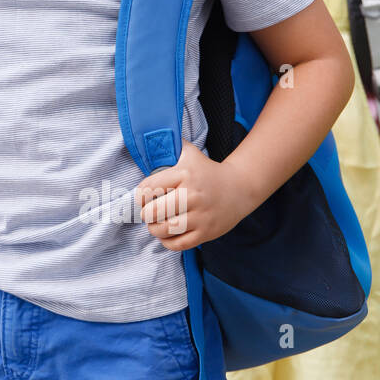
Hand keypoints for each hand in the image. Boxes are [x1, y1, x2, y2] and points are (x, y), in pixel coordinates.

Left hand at [136, 142, 253, 250]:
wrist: (240, 187)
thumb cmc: (207, 170)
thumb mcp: (189, 153)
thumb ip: (169, 145)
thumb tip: (148, 136)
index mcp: (184, 175)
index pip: (148, 188)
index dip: (139, 196)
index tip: (142, 198)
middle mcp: (192, 196)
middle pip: (153, 212)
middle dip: (145, 214)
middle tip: (148, 212)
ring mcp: (200, 216)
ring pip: (164, 230)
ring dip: (153, 229)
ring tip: (155, 223)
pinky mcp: (207, 233)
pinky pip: (178, 244)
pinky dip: (167, 242)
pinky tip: (166, 235)